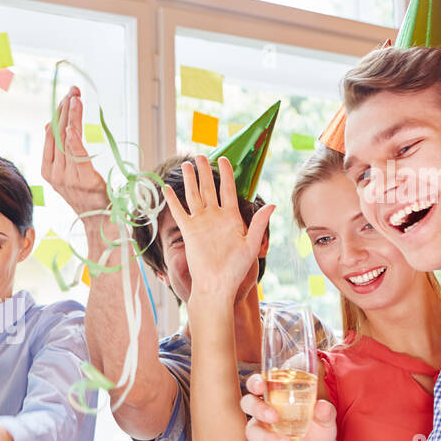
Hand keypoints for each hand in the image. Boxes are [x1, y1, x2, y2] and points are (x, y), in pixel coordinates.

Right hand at [41, 86, 108, 222]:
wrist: (99, 220)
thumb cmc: (85, 195)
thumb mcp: (66, 173)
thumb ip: (58, 151)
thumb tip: (49, 125)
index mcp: (47, 171)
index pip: (50, 136)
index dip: (56, 114)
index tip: (65, 97)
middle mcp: (55, 174)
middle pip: (57, 135)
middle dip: (64, 110)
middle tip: (72, 91)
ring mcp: (68, 178)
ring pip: (67, 141)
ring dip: (72, 117)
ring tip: (76, 98)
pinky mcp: (84, 180)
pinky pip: (77, 157)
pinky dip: (73, 140)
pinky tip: (71, 126)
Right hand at [166, 154, 273, 300]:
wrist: (216, 285)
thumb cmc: (236, 269)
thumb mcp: (251, 244)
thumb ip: (259, 223)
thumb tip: (273, 204)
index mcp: (231, 218)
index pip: (228, 189)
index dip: (226, 173)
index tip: (224, 159)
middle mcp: (215, 217)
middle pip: (209, 188)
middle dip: (205, 171)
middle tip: (201, 156)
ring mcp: (201, 223)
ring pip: (194, 195)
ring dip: (190, 180)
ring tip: (187, 164)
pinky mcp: (189, 232)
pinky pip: (179, 212)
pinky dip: (173, 200)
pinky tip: (168, 189)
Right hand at [239, 372, 337, 440]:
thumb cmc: (318, 433)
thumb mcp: (325, 422)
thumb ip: (324, 413)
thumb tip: (322, 406)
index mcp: (276, 398)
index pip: (258, 385)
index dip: (255, 383)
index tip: (262, 385)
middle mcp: (263, 412)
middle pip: (247, 403)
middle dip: (258, 409)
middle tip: (274, 417)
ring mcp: (258, 431)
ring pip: (253, 432)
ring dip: (270, 439)